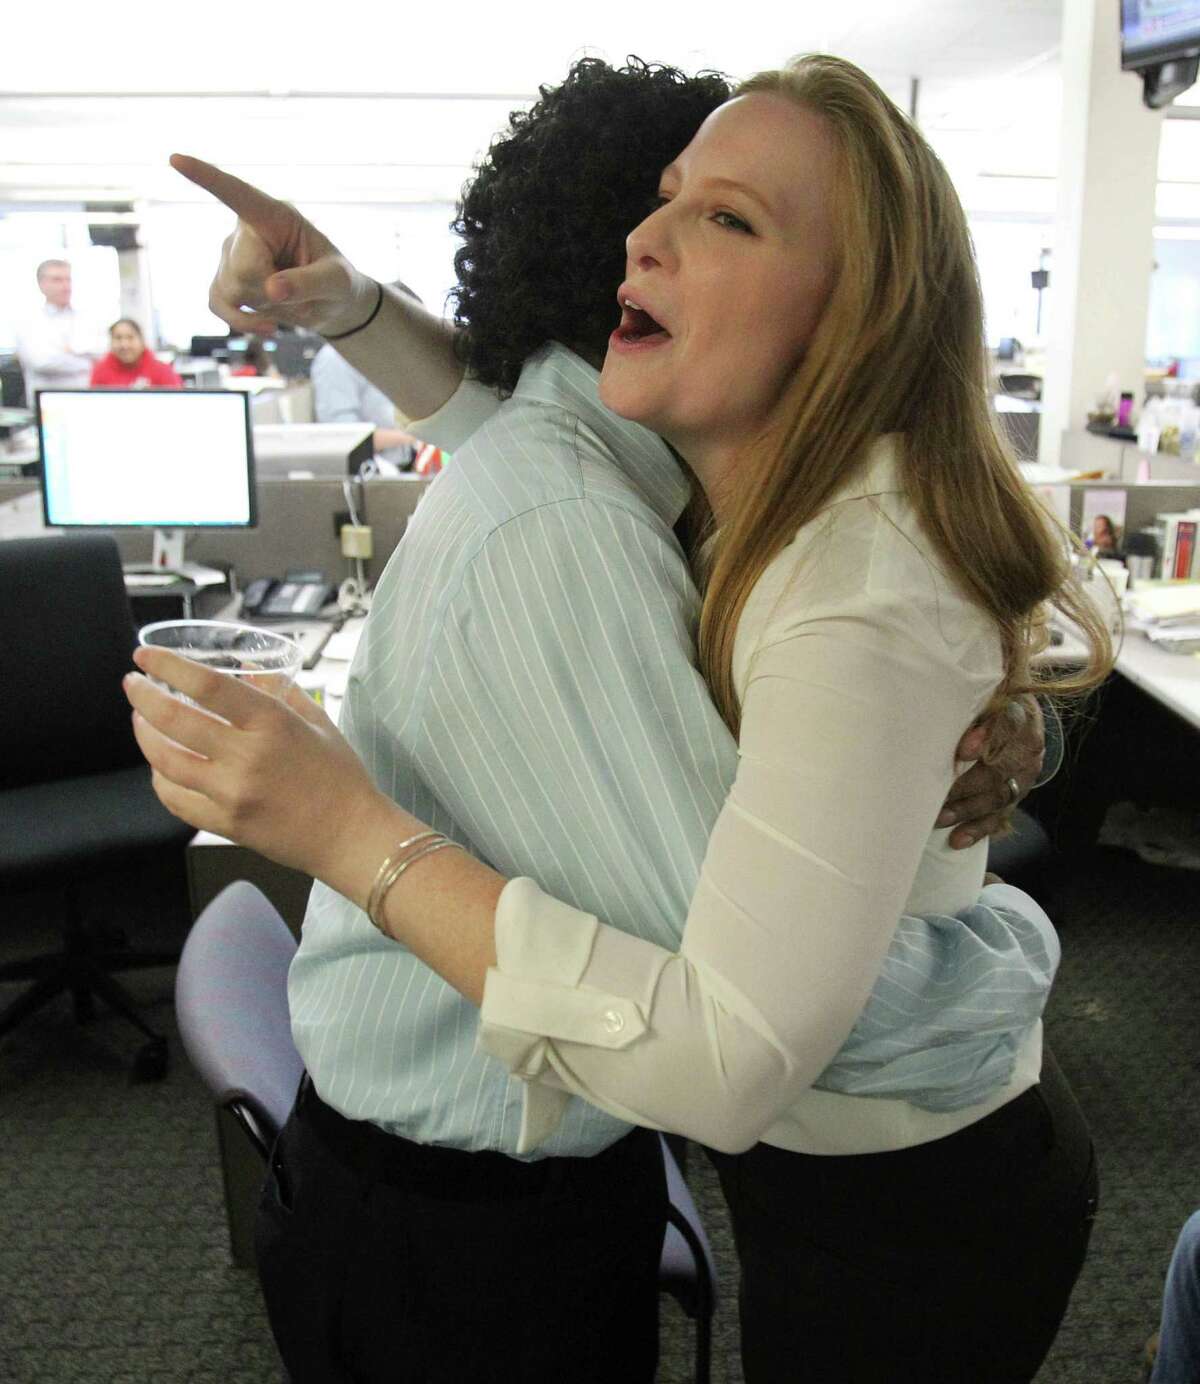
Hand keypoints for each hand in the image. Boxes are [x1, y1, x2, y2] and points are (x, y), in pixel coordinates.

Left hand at [124, 647, 385, 884]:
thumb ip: (278, 690)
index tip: (144, 656)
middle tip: (133, 685)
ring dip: (145, 736)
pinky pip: (176, 799)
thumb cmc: (341, 776)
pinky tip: (160, 765)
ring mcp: (232, 793)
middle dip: (143, 697)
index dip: (169, 667)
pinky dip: (161, 778)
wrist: (351, 834)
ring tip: (141, 721)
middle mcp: (246, 757)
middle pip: (174, 720)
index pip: (208, 687)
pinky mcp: (225, 824)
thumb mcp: (317, 722)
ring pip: (165, 761)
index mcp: (272, 724)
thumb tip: (243, 665)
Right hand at [170, 153, 378, 337]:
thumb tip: (270, 290)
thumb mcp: (336, 282)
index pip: (236, 193)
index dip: (206, 177)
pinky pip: (217, 305)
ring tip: (289, 297)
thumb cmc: (338, 283)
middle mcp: (245, 230)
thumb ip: (308, 283)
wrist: (331, 305)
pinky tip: (267, 327)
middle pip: (241, 267)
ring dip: (264, 305)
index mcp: (274, 215)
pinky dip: (242, 322)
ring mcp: (230, 256)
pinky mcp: (224, 283)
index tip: (175, 159)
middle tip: (299, 288)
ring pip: (231, 290)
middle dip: (270, 288)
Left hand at [937, 694, 1044, 849]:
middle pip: (1001, 768)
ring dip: (968, 809)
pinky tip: (958, 840)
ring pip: (1000, 795)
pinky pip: (1001, 814)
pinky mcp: (1018, 792)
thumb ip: (974, 708)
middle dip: (967, 784)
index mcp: (1022, 713)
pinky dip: (979, 829)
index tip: (962, 752)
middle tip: (937, 794)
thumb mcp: (985, 695)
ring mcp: (1027, 772)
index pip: (1010, 726)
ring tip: (940, 818)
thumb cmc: (989, 701)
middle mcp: (1030, 745)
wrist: (1014, 711)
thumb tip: (962, 746)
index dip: (987, 738)